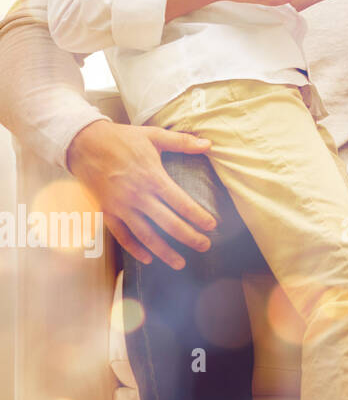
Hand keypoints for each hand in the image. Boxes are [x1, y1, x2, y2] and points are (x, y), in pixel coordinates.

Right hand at [65, 119, 217, 269]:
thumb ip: (182, 142)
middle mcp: (137, 196)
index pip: (180, 202)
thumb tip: (209, 144)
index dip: (197, 216)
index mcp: (152, 177)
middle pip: (167, 223)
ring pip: (145, 235)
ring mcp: (120, 206)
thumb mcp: (153, 135)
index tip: (212, 226)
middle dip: (188, 237)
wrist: (83, 144)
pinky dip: (134, 249)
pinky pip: (121, 235)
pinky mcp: (107, 212)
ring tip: (180, 263)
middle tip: (205, 246)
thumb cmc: (122, 139)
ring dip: (164, 251)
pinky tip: (148, 258)